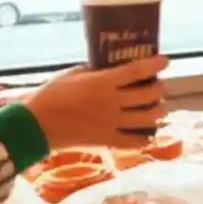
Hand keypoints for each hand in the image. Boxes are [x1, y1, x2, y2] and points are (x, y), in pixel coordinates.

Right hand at [24, 57, 169, 149]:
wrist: (37, 125)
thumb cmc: (51, 94)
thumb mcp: (72, 74)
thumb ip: (94, 71)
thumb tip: (109, 67)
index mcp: (102, 83)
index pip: (136, 71)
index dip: (154, 65)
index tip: (165, 61)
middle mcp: (111, 103)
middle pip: (147, 95)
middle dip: (159, 89)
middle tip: (159, 85)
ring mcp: (110, 124)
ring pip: (147, 119)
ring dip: (158, 111)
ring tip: (158, 106)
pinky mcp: (106, 141)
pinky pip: (134, 142)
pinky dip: (145, 137)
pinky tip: (148, 132)